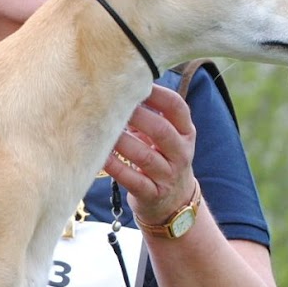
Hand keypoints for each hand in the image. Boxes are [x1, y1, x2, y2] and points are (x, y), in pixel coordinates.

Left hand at [105, 81, 198, 226]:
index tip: (136, 82)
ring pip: (145, 156)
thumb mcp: (166, 139)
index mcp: (186, 133)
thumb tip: (120, 88)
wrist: (173, 205)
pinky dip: (115, 167)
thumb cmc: (162, 160)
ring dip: (122, 142)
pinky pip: (132, 180)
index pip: (177, 108)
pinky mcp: (152, 194)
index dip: (158, 94)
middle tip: (113, 104)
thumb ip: (150, 116)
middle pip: (161, 130)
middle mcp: (181, 153)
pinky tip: (101, 157)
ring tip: (103, 130)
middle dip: (137, 116)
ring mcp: (168, 176)